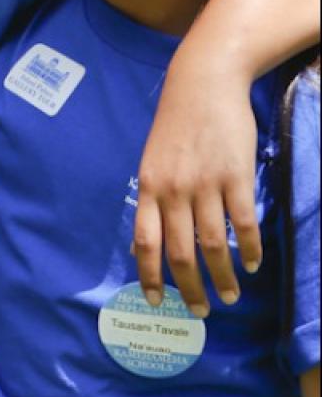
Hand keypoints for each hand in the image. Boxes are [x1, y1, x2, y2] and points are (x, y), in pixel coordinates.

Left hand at [134, 59, 259, 316]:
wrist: (202, 85)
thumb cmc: (176, 126)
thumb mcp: (153, 161)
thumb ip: (153, 198)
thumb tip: (149, 240)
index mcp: (148, 187)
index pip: (145, 241)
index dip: (150, 275)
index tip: (156, 301)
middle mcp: (173, 190)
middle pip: (180, 252)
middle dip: (190, 288)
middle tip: (201, 311)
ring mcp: (205, 184)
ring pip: (213, 244)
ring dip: (223, 277)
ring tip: (230, 296)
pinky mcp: (235, 177)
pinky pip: (242, 223)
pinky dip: (248, 249)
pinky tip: (252, 264)